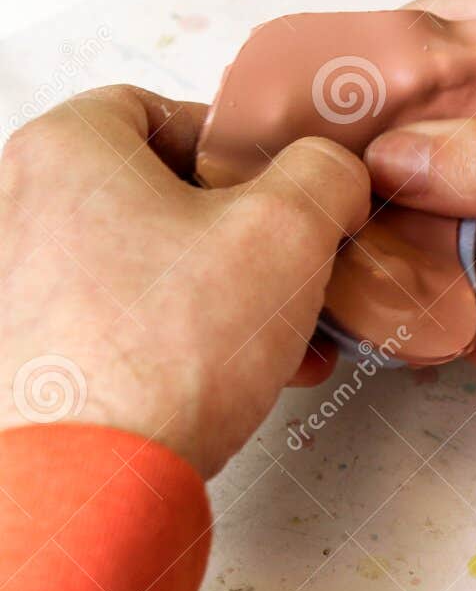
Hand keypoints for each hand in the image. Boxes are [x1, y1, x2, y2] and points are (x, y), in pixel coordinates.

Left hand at [0, 86, 369, 477]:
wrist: (90, 484)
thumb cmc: (169, 346)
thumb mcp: (288, 230)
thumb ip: (325, 173)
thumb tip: (330, 173)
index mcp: (66, 150)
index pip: (157, 106)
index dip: (234, 142)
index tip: (284, 186)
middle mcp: (22, 209)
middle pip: (157, 194)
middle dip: (245, 233)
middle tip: (301, 268)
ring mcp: (19, 289)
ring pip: (148, 265)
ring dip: (230, 292)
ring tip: (293, 339)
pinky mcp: (29, 358)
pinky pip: (123, 323)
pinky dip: (186, 338)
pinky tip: (251, 378)